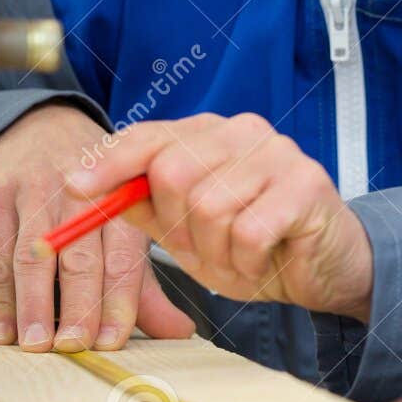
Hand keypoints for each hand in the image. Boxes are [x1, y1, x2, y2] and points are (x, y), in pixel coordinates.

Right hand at [0, 103, 194, 351]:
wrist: (41, 129)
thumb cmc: (93, 191)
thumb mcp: (125, 222)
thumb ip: (144, 285)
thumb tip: (180, 333)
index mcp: (122, 200)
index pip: (123, 255)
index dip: (119, 299)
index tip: (112, 341)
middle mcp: (80, 195)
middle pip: (80, 256)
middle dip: (78, 304)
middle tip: (74, 346)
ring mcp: (35, 195)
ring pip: (34, 256)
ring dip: (34, 304)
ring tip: (36, 346)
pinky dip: (0, 297)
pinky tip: (3, 332)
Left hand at [63, 113, 373, 321]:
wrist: (328, 269)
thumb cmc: (256, 246)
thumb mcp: (189, 232)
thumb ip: (145, 206)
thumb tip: (81, 186)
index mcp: (212, 134)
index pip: (150, 135)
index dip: (108, 162)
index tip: (72, 188)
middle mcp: (245, 132)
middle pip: (174, 172)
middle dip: (179, 227)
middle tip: (204, 251)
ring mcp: (279, 153)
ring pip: (210, 207)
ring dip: (217, 252)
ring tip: (239, 259)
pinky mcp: (306, 184)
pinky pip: (248, 232)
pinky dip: (247, 261)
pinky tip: (264, 260)